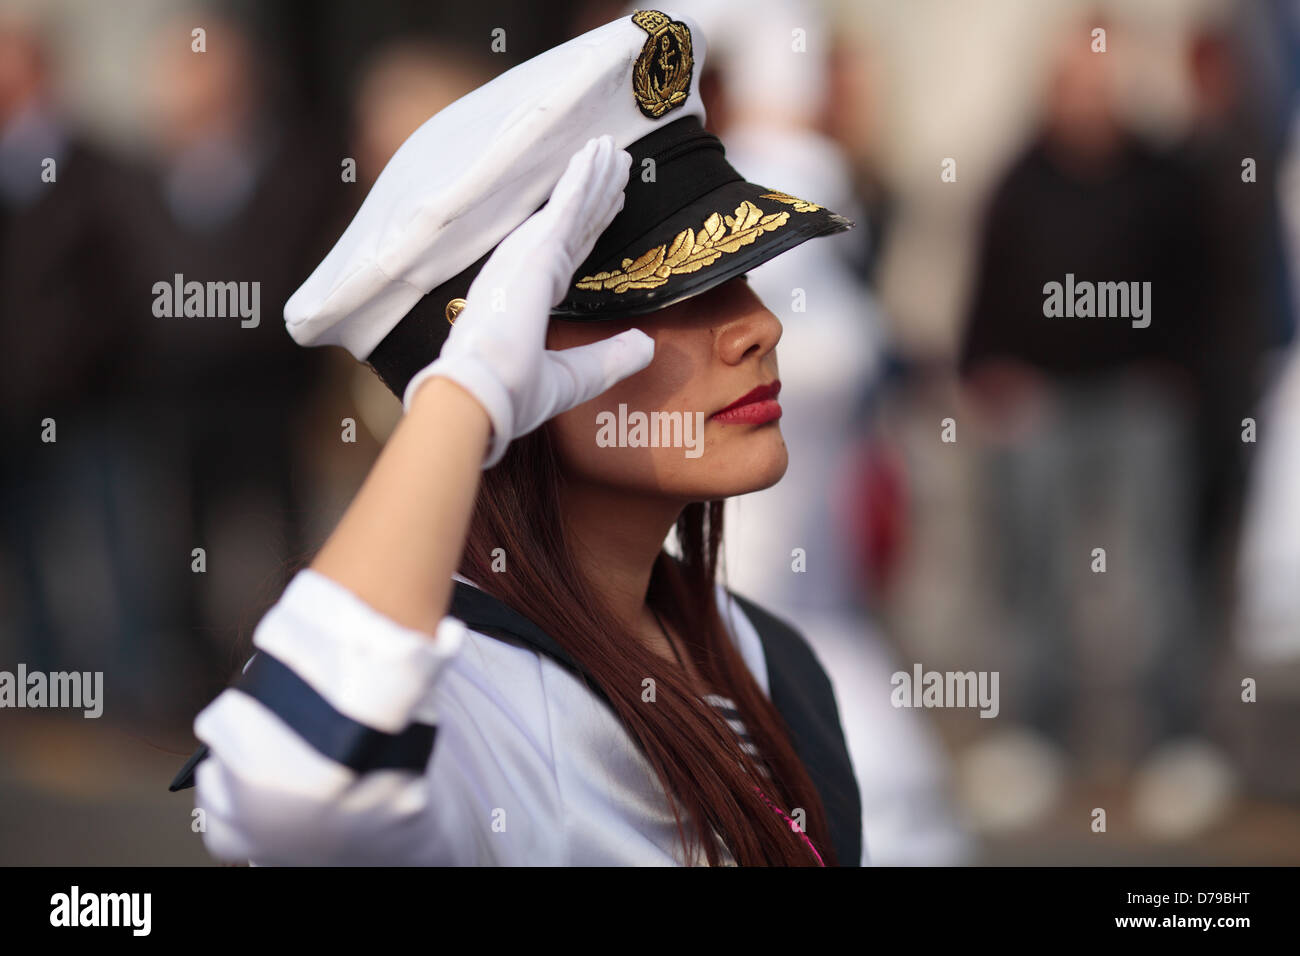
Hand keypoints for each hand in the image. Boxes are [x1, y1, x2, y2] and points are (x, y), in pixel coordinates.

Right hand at [403, 135, 654, 466]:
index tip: (613, 201)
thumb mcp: (576, 375)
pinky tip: (595, 153)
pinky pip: (567, 203)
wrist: (486, 393)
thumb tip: (647, 345)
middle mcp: (529, 270)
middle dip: (597, 191)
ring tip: (612, 149)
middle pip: (575, 221)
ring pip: (573, 205)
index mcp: (533, 299)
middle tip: (617, 160)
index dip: (594, 224)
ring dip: (593, 175)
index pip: (573, 251)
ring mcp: (530, 255)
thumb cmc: (515, 391)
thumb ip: (611, 357)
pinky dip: (582, 177)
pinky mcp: (536, 248)